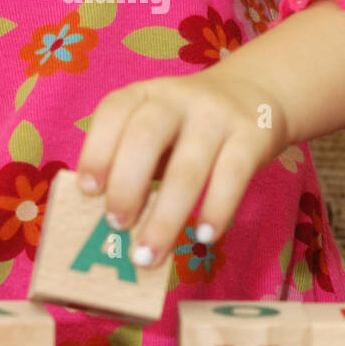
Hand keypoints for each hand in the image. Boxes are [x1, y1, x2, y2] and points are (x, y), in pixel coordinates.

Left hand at [76, 64, 290, 268]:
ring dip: (165, 216)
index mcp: (145, 95)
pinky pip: (233, 175)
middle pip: (146, 137)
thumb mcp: (159, 128)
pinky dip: (217, 209)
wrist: (257, 92)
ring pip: (187, 168)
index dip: (97, 150)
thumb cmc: (190, 124)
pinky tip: (204, 236)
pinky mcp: (253, 136)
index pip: (114, 111)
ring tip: (149, 254)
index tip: (87, 191)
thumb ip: (134, 160)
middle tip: (116, 226)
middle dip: (126, 186)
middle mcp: (178, 99)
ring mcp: (217, 116)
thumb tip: (110, 222)